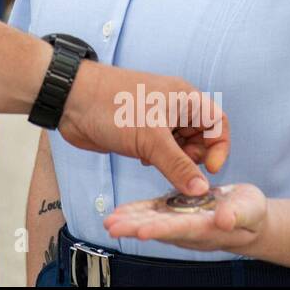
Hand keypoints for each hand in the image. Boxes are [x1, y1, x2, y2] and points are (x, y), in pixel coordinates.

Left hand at [57, 62, 230, 195]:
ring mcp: (156, 121)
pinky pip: (161, 153)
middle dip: (194, 158)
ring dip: (174, 163)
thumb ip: (178, 165)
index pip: (218, 124)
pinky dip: (158, 161)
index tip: (210, 170)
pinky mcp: (140, 134)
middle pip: (201, 140)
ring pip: (180, 149)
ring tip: (156, 164)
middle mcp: (174, 108)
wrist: (70, 100)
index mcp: (184, 98)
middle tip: (177, 169)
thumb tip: (201, 190)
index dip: (219, 147)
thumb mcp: (150, 138)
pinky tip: (142, 161)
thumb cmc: (111, 106)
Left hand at [102, 183, 265, 252]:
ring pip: (152, 220)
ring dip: (130, 221)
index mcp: (207, 227)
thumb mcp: (250, 208)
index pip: (182, 228)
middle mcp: (189, 228)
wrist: (247, 215)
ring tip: (109, 222)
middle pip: (160, 228)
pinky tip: (119, 212)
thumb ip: (238, 214)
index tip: (143, 231)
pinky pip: (152, 212)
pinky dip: (136, 212)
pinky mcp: (175, 212)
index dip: (162, 229)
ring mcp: (180, 221)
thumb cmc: (251, 211)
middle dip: (135, 228)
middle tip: (113, 228)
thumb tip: (225, 220)